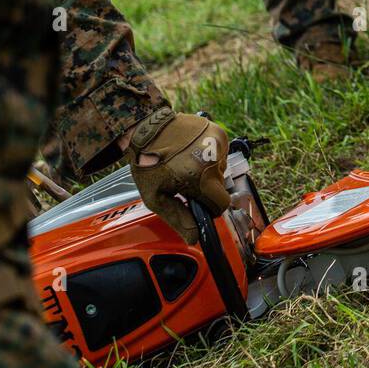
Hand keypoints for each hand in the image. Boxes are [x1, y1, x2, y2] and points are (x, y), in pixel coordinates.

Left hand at [128, 110, 229, 245]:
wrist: (146, 128)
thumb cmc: (148, 162)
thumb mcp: (156, 197)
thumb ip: (178, 219)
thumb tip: (195, 238)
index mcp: (199, 177)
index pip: (222, 205)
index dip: (209, 208)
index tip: (196, 202)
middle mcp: (213, 159)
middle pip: (221, 187)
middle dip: (206, 188)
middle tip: (185, 181)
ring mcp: (218, 143)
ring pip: (221, 170)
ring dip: (207, 171)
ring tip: (186, 163)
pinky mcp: (218, 132)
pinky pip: (221, 154)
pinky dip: (210, 156)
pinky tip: (192, 152)